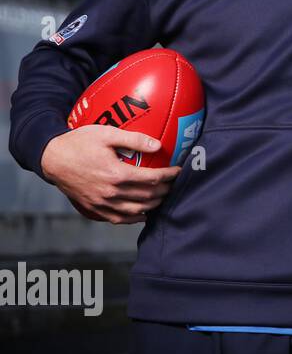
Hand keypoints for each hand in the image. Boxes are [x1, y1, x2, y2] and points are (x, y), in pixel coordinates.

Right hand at [40, 125, 181, 223]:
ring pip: (137, 210)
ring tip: (162, 196)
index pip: (152, 178)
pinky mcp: (94, 209)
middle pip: (148, 196)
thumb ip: (134, 139)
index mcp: (116, 174)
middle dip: (165, 190)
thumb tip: (158, 145)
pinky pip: (119, 219)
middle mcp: (111, 192)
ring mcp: (102, 203)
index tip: (178, 171)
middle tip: (173, 184)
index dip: (169, 175)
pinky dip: (135, 218)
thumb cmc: (79, 143)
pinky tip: (144, 213)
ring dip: (154, 205)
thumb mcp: (107, 134)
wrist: (52, 158)